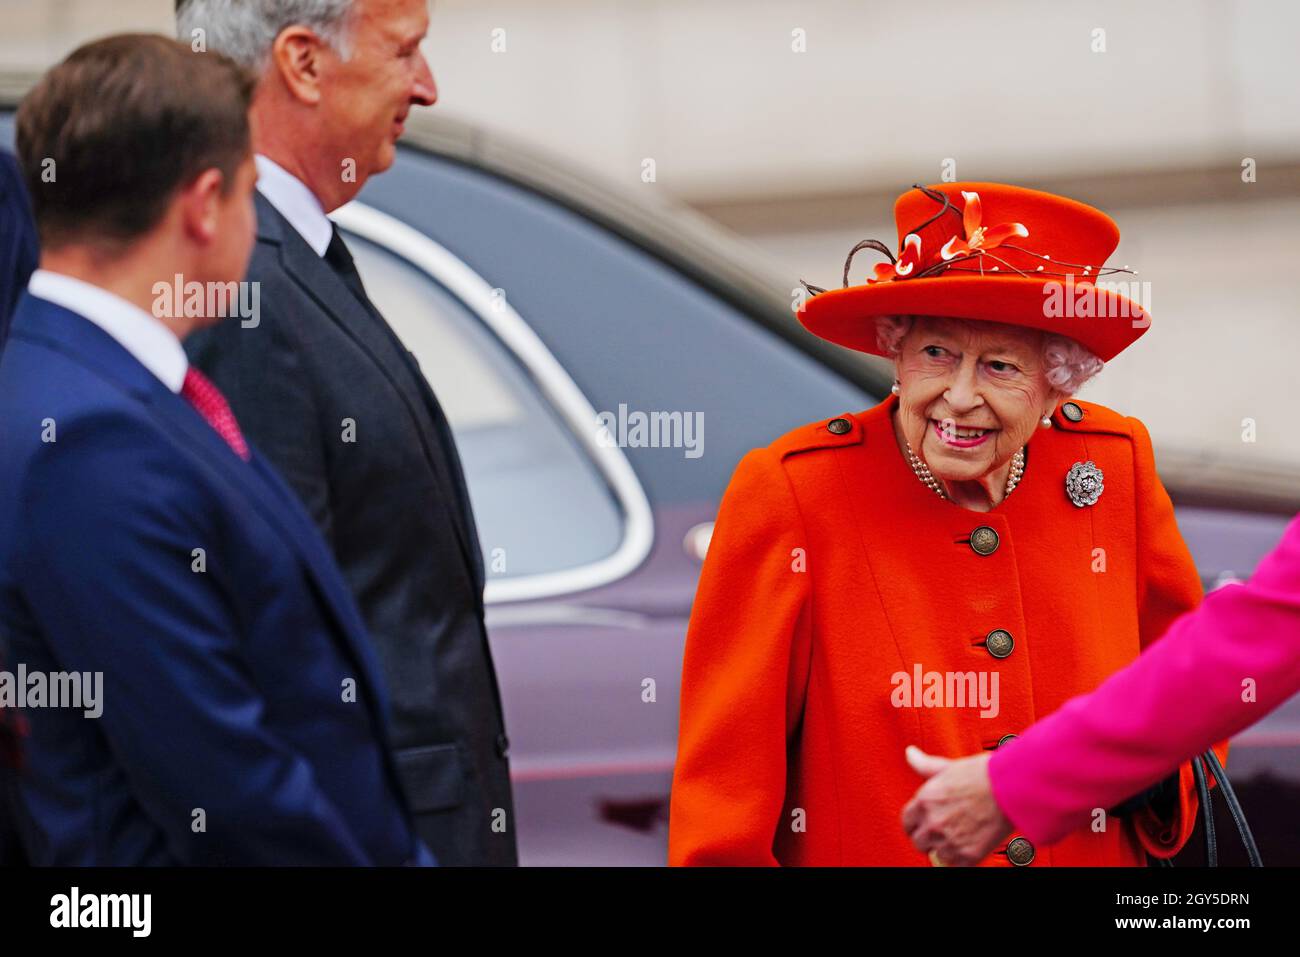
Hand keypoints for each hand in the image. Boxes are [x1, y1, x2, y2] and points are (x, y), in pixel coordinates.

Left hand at [900, 745, 1014, 865]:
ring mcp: (949, 841)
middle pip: (918, 842)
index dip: (915, 823)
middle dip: (928, 838)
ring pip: (936, 855)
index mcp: (924, 801)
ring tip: (958, 837)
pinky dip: (961, 859)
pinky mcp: (967, 855)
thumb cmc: (984, 775)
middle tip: (941, 833)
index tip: (922, 824)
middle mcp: (933, 823)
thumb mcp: (948, 766)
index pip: (907, 822)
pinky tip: (968, 845)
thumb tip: (911, 754)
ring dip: (945, 849)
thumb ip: (925, 765)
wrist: (1010, 788)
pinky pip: (955, 865)